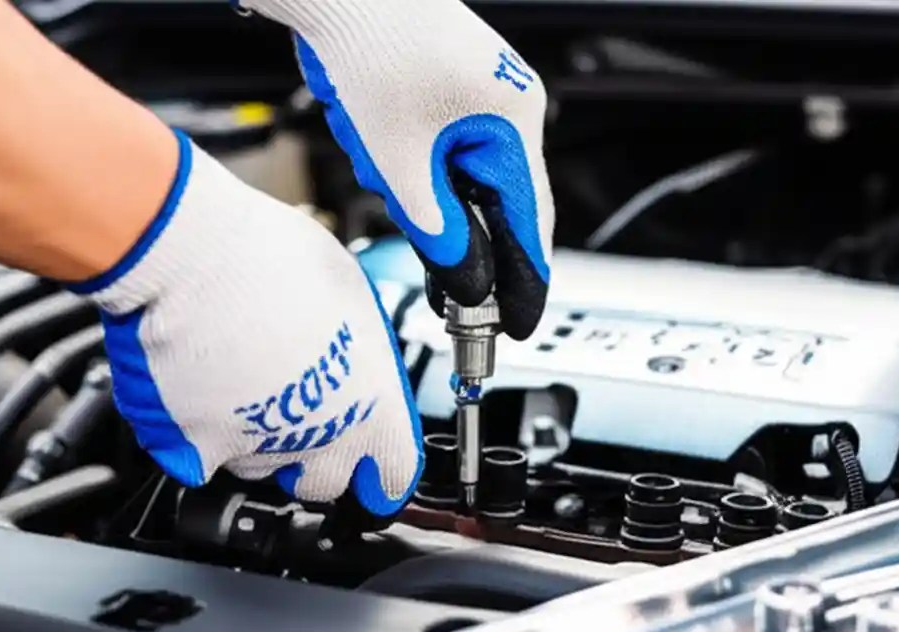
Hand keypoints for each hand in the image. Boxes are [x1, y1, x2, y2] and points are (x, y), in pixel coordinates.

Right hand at [72, 131, 421, 511]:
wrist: (191, 257)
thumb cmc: (271, 259)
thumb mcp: (349, 293)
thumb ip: (358, 348)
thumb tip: (355, 354)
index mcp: (371, 402)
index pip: (395, 475)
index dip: (381, 470)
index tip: (371, 466)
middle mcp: (321, 436)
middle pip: (325, 480)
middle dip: (314, 457)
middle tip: (298, 409)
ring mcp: (259, 447)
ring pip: (263, 466)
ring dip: (257, 437)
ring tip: (242, 378)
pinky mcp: (198, 449)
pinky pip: (201, 458)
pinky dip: (197, 436)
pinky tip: (198, 390)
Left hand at [239, 0, 554, 339]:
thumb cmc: (368, 43)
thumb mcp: (399, 160)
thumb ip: (437, 228)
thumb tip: (467, 278)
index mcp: (513, 119)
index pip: (530, 218)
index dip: (524, 276)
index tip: (520, 320)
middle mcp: (509, 103)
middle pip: (497, 199)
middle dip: (461, 234)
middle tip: (447, 287)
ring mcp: (482, 92)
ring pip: (464, 175)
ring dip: (423, 190)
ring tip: (376, 159)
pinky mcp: (451, 87)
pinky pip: (446, 148)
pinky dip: (415, 166)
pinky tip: (378, 149)